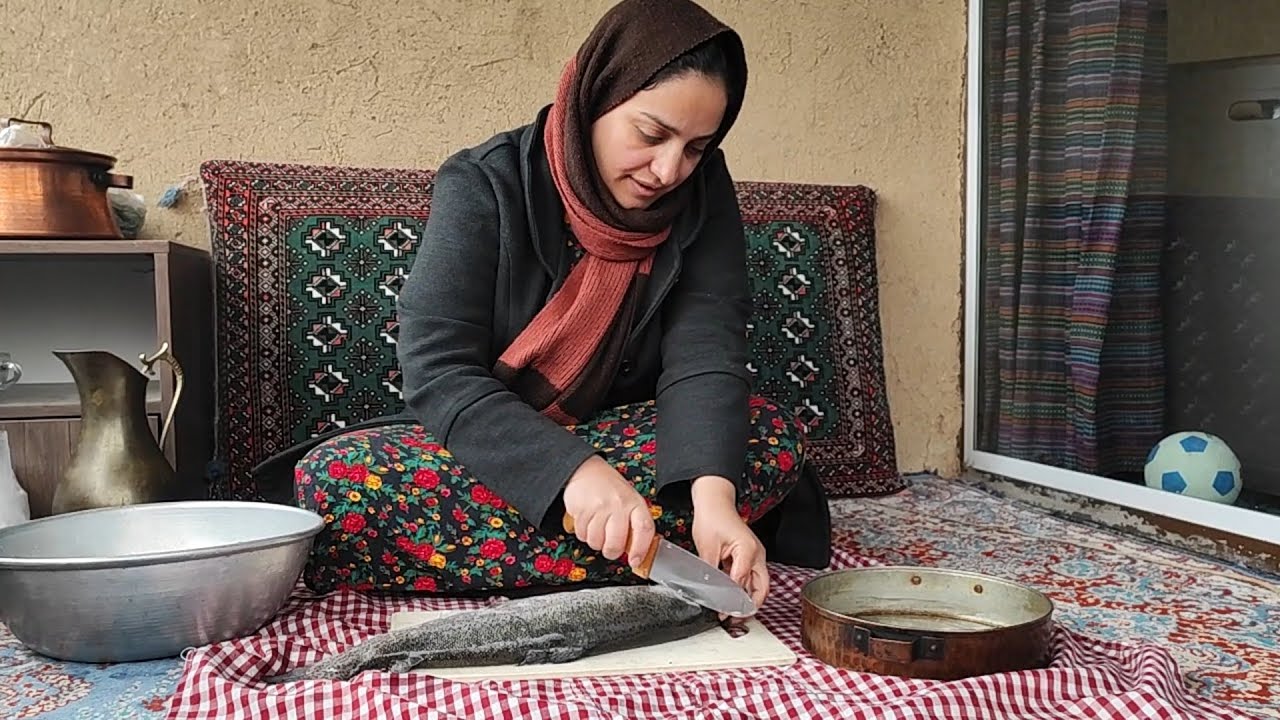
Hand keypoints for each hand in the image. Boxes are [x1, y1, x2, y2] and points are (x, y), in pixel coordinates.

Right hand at [562, 455, 655, 571]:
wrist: (586, 470)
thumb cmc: (610, 488)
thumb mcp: (629, 501)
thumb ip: (633, 523)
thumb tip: (634, 551)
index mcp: (635, 503)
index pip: (644, 529)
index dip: (640, 549)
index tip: (635, 560)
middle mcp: (618, 504)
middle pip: (616, 543)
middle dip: (612, 551)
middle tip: (611, 548)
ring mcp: (599, 507)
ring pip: (596, 542)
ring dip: (596, 542)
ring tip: (598, 529)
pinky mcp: (581, 510)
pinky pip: (582, 535)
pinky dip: (584, 534)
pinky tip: (588, 522)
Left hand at [690, 476, 768, 616]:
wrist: (714, 502)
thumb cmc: (713, 518)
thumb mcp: (708, 548)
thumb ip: (711, 572)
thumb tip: (710, 591)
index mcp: (748, 551)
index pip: (742, 584)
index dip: (732, 601)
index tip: (723, 613)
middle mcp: (757, 554)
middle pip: (761, 588)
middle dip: (750, 606)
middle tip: (736, 619)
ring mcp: (755, 556)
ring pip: (758, 584)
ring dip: (748, 599)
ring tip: (735, 613)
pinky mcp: (750, 556)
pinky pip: (751, 577)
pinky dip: (745, 589)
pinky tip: (733, 598)